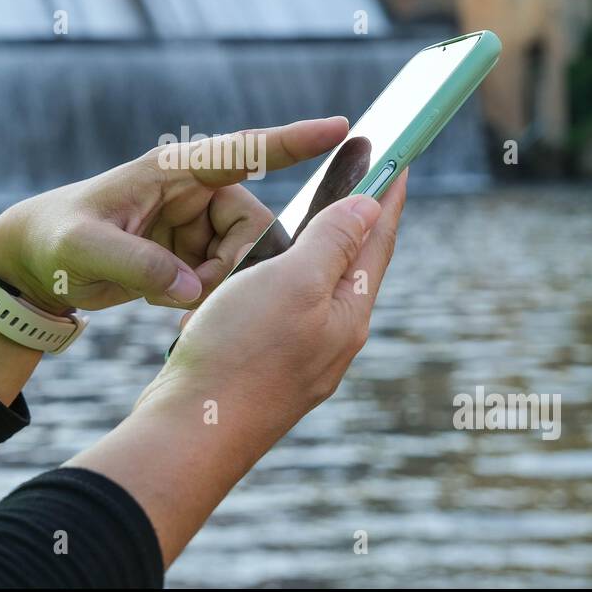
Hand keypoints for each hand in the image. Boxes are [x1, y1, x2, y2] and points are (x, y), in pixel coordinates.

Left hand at [0, 117, 349, 314]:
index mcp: (173, 171)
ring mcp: (197, 223)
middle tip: (191, 294)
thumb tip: (195, 290)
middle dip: (235, 266)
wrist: (37, 261)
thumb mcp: (85, 252)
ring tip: (166, 299)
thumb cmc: (55, 239)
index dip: (294, 140)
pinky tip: (162, 300)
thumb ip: (139, 267)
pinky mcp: (193, 252)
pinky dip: (202, 297)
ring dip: (216, 286)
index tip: (341, 128)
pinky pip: (225, 278)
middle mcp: (193, 192)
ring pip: (244, 258)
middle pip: (253, 226)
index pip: (244, 151)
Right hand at [69, 171, 407, 564]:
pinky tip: (265, 282)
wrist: (192, 432)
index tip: (400, 159)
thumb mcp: (293, 282)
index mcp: (348, 312)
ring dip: (320, 253)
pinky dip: (283, 285)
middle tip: (365, 184)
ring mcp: (302, 359)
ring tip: (319, 223)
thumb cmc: (240, 353)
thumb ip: (333, 242)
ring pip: (318, 292)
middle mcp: (333, 338)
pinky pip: (284, 315)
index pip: (378, 241)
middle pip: (354, 267)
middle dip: (358, 224)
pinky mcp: (268, 371)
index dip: (388, 196)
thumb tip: (368, 207)